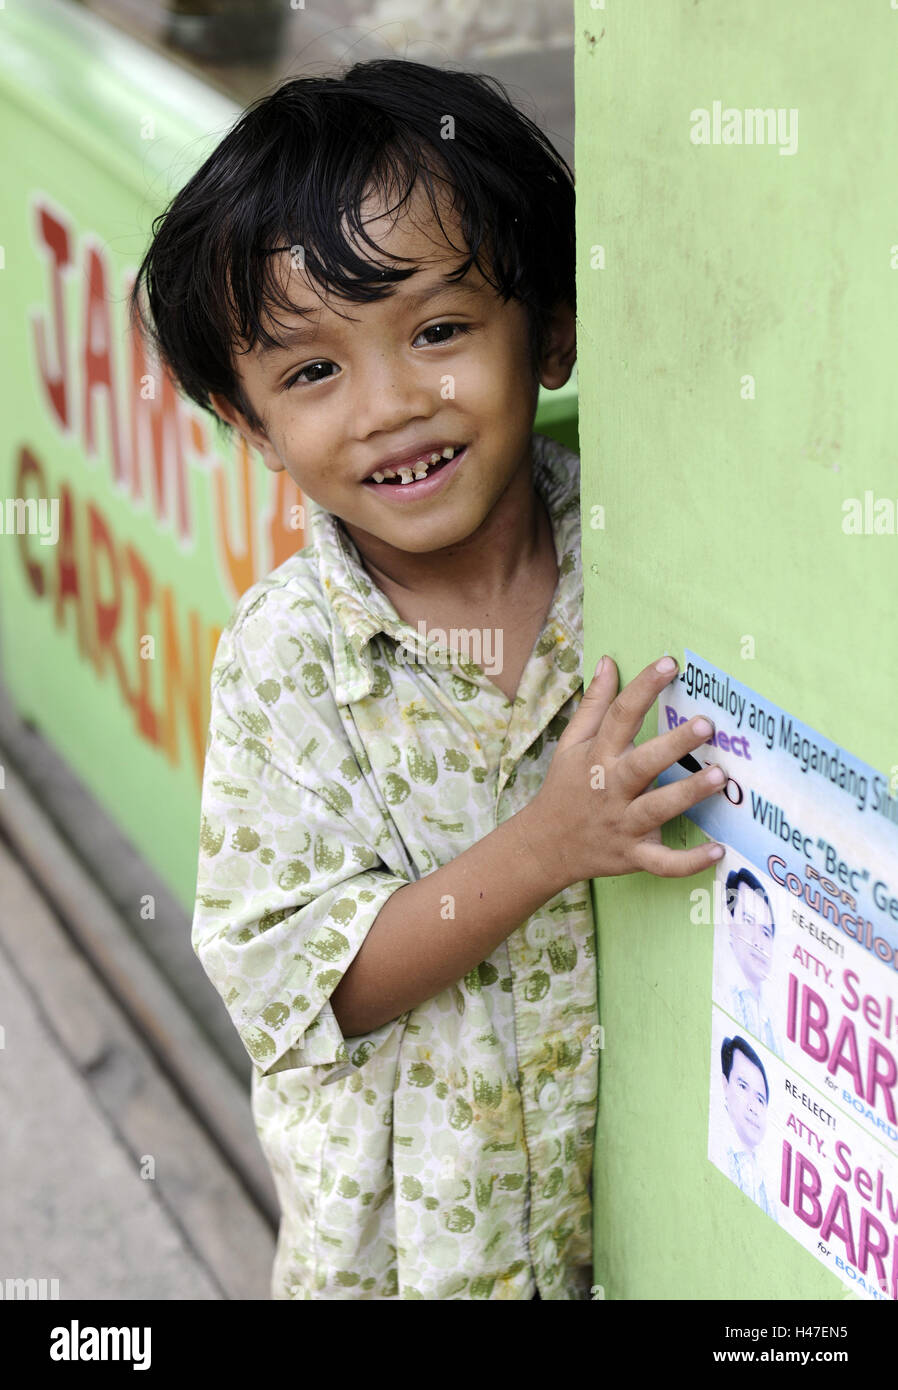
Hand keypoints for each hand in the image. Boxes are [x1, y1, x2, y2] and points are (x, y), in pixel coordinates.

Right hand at [520, 654, 726, 884]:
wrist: (545, 846)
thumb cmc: (565, 788)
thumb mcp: (571, 744)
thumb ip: (594, 705)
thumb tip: (608, 662)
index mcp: (597, 757)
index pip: (620, 716)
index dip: (643, 688)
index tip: (669, 663)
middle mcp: (610, 789)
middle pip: (643, 764)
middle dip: (674, 745)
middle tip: (706, 725)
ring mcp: (622, 824)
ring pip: (657, 809)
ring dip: (688, 794)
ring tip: (720, 776)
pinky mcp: (633, 855)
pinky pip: (662, 862)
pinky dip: (688, 862)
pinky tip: (718, 851)